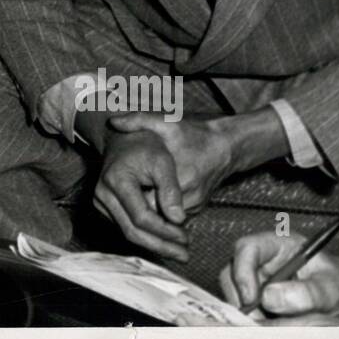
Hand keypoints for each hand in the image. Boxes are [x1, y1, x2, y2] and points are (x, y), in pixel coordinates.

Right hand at [93, 125, 189, 261]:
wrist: (123, 139)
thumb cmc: (145, 146)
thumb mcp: (163, 160)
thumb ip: (171, 189)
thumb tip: (179, 219)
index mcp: (116, 181)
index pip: (141, 216)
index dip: (164, 230)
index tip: (185, 236)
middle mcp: (103, 194)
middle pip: (132, 231)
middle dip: (160, 245)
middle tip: (184, 255)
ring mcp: (101, 203)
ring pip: (128, 233)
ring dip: (154, 244)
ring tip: (178, 252)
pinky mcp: (105, 208)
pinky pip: (126, 227)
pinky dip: (146, 236)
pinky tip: (164, 241)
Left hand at [107, 113, 235, 216]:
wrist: (225, 145)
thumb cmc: (194, 133)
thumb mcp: (167, 122)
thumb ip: (139, 120)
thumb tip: (113, 122)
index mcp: (179, 178)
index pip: (147, 202)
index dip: (131, 200)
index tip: (118, 193)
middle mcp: (189, 198)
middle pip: (155, 214)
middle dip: (138, 208)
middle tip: (121, 199)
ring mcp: (195, 205)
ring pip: (165, 218)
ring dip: (150, 211)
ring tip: (132, 199)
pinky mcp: (198, 208)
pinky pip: (174, 215)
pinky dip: (162, 210)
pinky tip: (149, 197)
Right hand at [219, 233, 338, 323]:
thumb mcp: (332, 289)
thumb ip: (306, 293)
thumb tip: (270, 298)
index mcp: (280, 244)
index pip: (247, 248)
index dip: (242, 272)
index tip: (251, 299)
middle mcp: (265, 258)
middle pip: (234, 270)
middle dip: (242, 297)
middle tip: (258, 319)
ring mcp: (260, 277)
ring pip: (237, 291)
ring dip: (248, 310)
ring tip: (270, 324)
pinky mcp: (261, 296)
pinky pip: (247, 306)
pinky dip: (255, 318)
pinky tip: (271, 325)